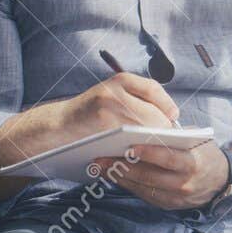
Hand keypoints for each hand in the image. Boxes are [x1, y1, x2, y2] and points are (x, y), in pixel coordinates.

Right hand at [63, 72, 179, 138]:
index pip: (153, 89)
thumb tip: (171, 117)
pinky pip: (133, 140)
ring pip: (146, 128)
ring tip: (158, 148)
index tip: (172, 116)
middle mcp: (115, 91)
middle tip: (168, 139)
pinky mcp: (104, 126)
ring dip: (154, 140)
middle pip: (154, 113)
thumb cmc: (92, 114)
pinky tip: (142, 152)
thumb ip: (138, 100)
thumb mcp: (113, 96)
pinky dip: (140, 147)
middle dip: (162, 128)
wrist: (59, 126)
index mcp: (121, 80)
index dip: (166, 105)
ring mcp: (109, 108)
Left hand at [92, 141, 229, 210]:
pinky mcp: (168, 206)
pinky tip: (114, 176)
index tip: (129, 147)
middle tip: (101, 159)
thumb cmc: (204, 154)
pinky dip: (127, 185)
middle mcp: (184, 184)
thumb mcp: (197, 140)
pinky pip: (144, 195)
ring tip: (101, 167)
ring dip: (119, 178)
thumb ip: (175, 136)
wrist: (221, 181)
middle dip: (123, 168)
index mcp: (193, 163)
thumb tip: (145, 129)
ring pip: (143, 188)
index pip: (169, 159)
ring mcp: (175, 198)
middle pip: (149, 177)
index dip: (149, 154)